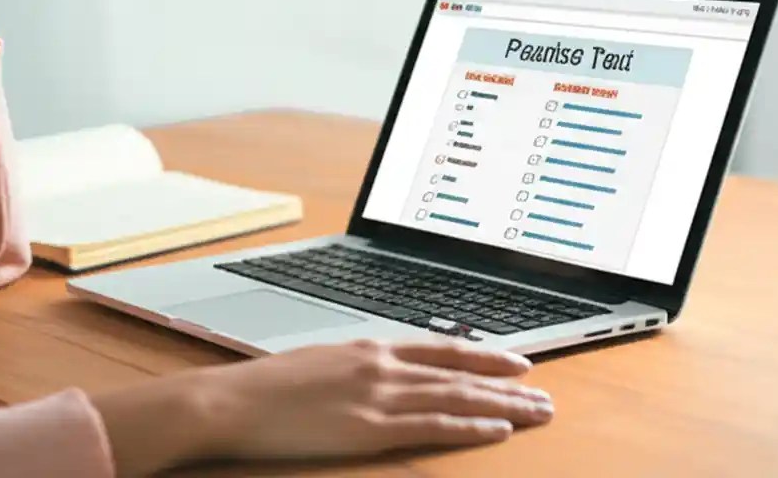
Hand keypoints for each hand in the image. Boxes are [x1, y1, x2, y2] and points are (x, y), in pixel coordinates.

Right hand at [90, 339, 552, 475]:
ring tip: (538, 412)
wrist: (232, 401)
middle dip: (507, 384)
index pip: (441, 350)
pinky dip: (470, 427)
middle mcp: (381, 366)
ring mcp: (378, 395)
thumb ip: (353, 368)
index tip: (517, 362)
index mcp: (368, 348)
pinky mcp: (370, 427)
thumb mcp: (317, 365)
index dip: (484, 356)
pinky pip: (433, 426)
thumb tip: (373, 372)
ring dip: (503, 405)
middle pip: (459, 374)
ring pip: (457, 397)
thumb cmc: (265, 388)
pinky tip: (497, 430)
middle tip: (545, 393)